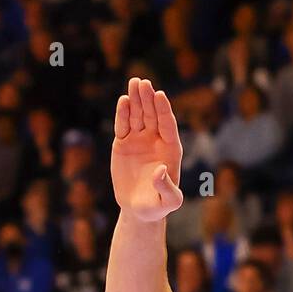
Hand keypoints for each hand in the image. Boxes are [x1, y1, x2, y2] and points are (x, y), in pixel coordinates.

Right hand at [111, 77, 183, 220]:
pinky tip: (123, 100)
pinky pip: (123, 125)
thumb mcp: (169, 202)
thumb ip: (167, 188)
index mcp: (170, 149)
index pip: (168, 125)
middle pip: (152, 115)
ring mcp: (139, 140)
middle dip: (148, 99)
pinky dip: (122, 113)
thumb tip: (160, 170)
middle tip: (142, 83)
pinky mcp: (123, 143)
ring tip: (133, 83)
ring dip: (136, 99)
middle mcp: (156, 140)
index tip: (159, 95)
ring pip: (138, 115)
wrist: (139, 208)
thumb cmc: (158, 206)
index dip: (163, 110)